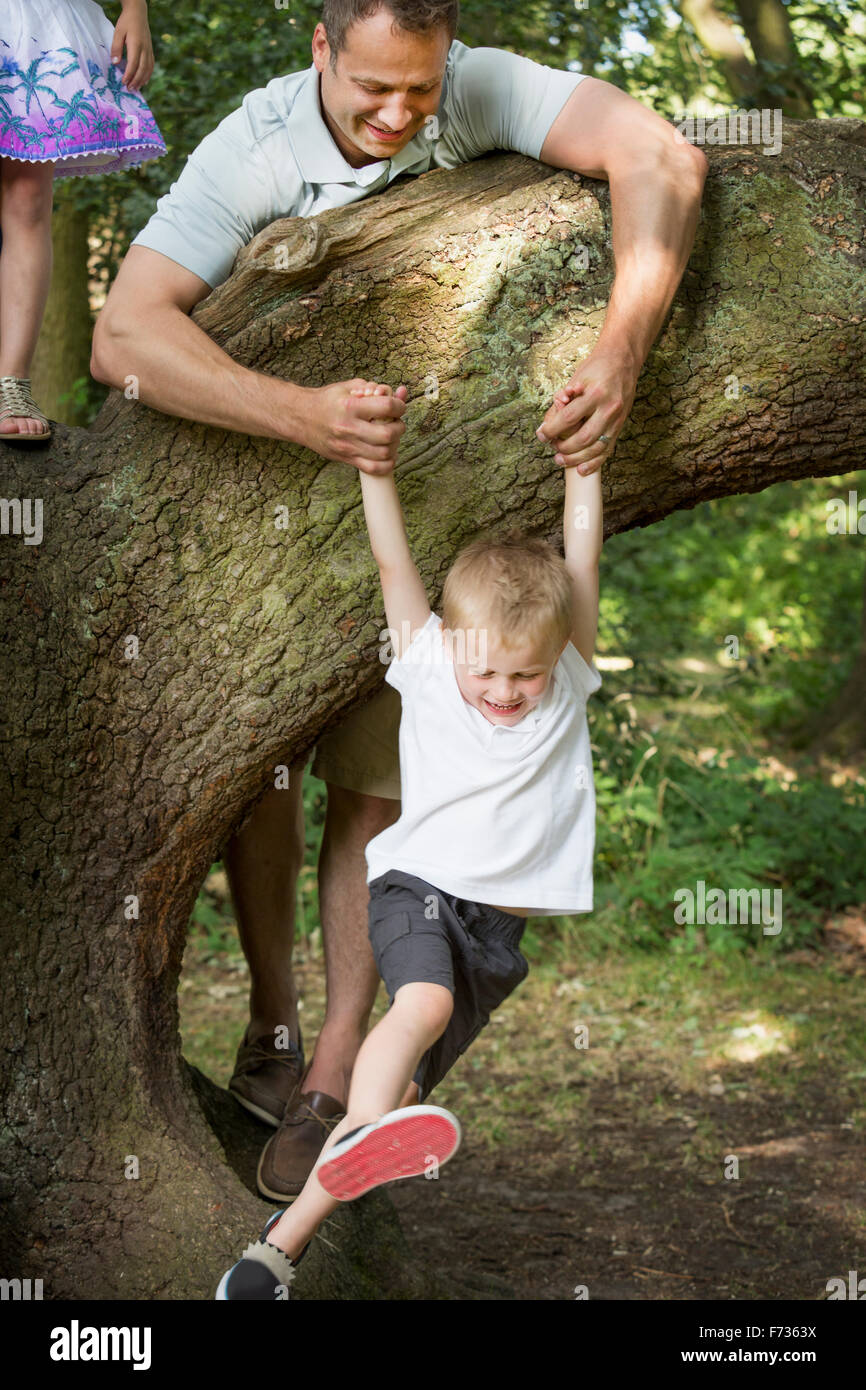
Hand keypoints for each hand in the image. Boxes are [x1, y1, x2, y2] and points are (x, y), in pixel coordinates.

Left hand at [111, 2, 154, 90]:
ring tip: (136, 88)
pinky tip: (144, 81)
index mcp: (136, 44)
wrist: (138, 13)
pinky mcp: (151, 50)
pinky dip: (148, 75)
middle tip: (129, 89)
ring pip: (148, 69)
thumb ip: (116, 47)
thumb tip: (115, 63)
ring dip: (142, 80)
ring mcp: (149, 50)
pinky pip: (151, 65)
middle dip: (136, 80)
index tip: (123, 82)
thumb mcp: (118, 32)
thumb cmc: (126, 22)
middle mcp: (145, 49)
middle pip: (142, 69)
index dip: (129, 75)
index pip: (133, 64)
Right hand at [300, 379, 407, 473]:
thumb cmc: (327, 400)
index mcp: (350, 407)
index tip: (399, 406)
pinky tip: (386, 454)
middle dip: (399, 428)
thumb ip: (374, 389)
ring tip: (390, 437)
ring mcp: (347, 446)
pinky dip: (387, 464)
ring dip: (394, 445)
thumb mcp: (348, 388)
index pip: (386, 407)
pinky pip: (373, 469)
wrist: (300, 417)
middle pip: (388, 434)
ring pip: (383, 453)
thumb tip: (399, 393)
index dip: (400, 406)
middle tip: (396, 423)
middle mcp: (348, 428)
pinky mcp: (346, 459)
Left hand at [536, 349, 637, 473]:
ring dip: (576, 458)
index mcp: (595, 393)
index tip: (541, 435)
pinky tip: (582, 469)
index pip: (568, 418)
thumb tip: (548, 422)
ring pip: (596, 447)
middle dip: (564, 447)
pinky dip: (594, 462)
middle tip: (552, 446)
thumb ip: (563, 401)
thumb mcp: (576, 378)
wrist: (623, 359)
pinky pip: (607, 449)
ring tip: (560, 460)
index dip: (552, 429)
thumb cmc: (596, 367)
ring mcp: (617, 419)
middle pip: (583, 437)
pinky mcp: (620, 425)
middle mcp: (609, 408)